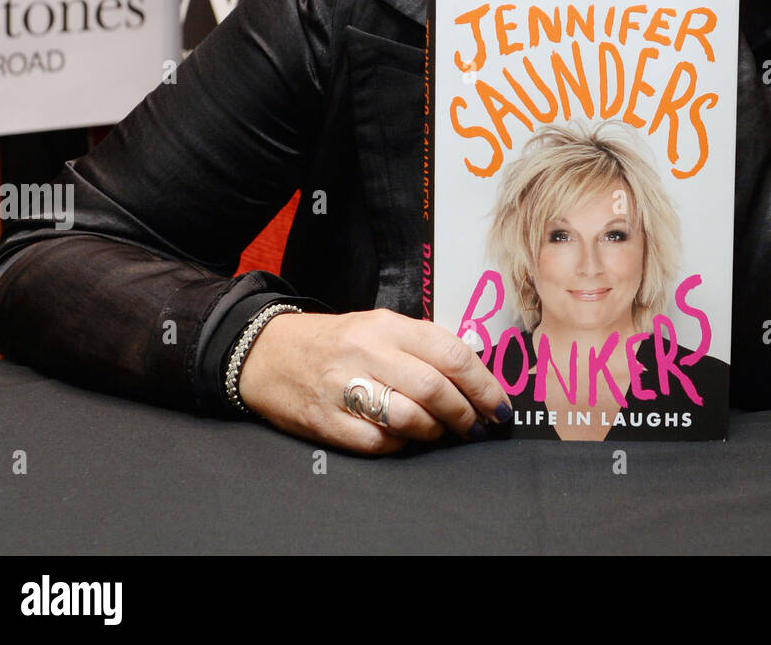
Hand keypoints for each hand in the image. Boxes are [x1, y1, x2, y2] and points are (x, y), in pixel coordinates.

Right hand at [238, 309, 512, 454]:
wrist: (270, 353)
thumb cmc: (339, 341)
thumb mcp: (381, 326)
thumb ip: (424, 346)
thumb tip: (475, 378)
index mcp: (388, 324)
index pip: (451, 353)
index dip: (483, 384)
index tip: (500, 405)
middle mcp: (367, 351)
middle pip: (434, 388)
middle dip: (465, 413)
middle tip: (478, 426)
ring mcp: (344, 387)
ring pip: (408, 417)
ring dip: (435, 432)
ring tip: (442, 432)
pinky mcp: (325, 420)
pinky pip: (376, 442)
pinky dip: (400, 445)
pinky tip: (405, 439)